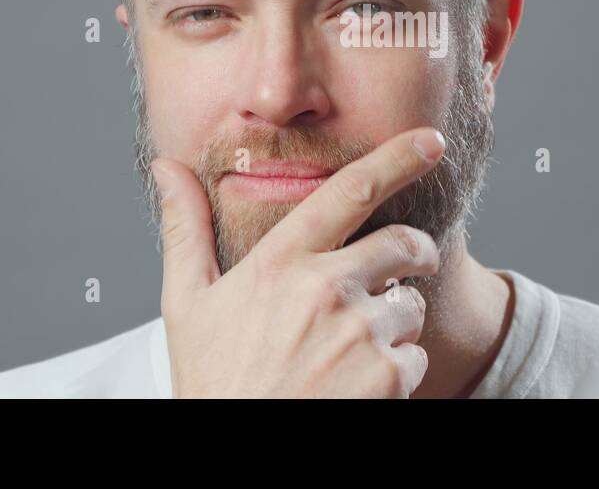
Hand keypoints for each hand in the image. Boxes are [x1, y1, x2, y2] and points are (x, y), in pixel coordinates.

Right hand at [151, 127, 445, 397]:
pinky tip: (353, 386)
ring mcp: (359, 333)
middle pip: (403, 242)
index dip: (399, 158)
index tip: (432, 141)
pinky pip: (416, 356)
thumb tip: (166, 168)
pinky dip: (397, 371)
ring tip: (347, 352)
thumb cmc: (213, 382)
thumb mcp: (186, 304)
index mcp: (279, 262)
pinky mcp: (388, 377)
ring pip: (410, 304)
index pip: (350, 190)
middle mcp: (324, 288)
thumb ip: (187, 229)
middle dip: (415, 252)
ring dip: (394, 322)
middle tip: (408, 268)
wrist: (234, 460)